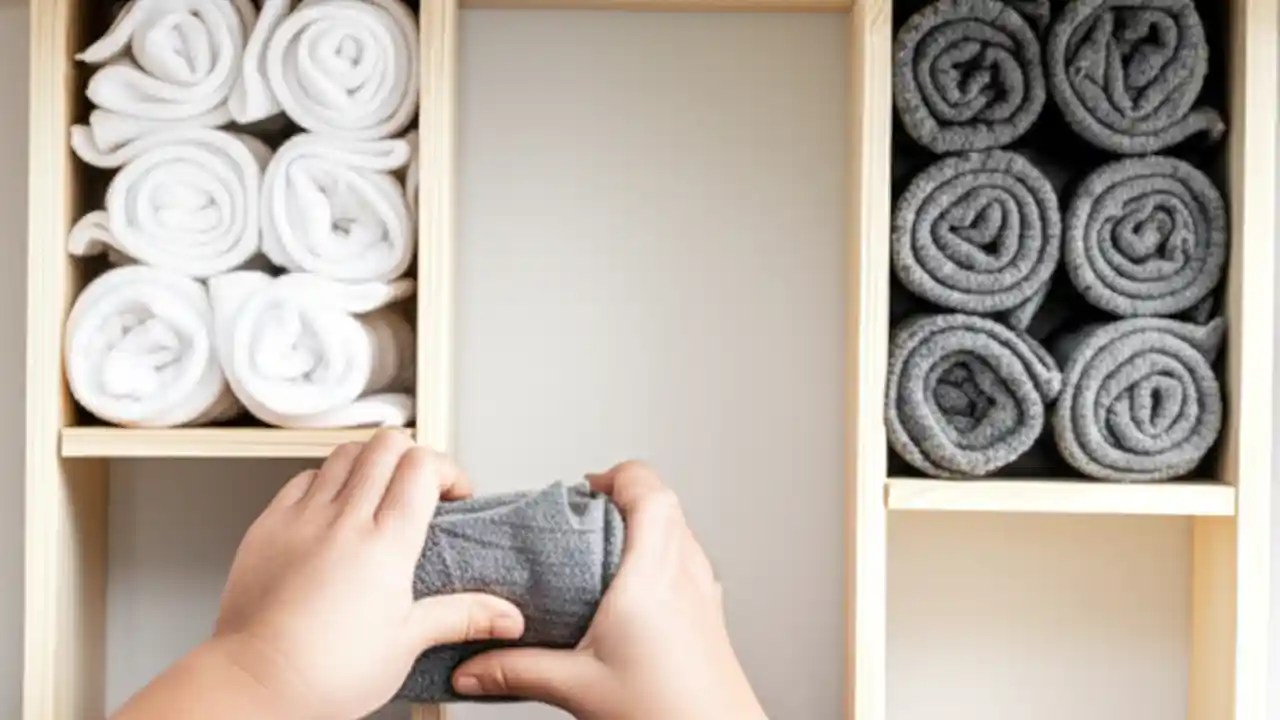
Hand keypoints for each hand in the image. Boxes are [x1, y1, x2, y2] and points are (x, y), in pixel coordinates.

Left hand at [114, 430, 524, 719]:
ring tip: (380, 489)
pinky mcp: (268, 526)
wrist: (253, 686)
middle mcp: (344, 520)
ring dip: (371, 460)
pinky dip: (326, 479)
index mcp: (386, 544)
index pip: (422, 466)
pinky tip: (333, 506)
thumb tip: (508, 617)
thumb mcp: (406, 644)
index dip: (447, 469)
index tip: (454, 494)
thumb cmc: (325, 673)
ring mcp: (302, 518)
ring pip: (344, 454)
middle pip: (386, 446)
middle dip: (413, 455)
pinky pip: (302, 479)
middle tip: (420, 484)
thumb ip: (461, 616)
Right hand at [451, 462, 766, 719]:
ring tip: (607, 552)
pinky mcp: (711, 617)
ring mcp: (704, 594)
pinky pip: (689, 564)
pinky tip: (635, 598)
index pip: (648, 490)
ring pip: (681, 531)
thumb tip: (474, 668)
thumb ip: (518, 671)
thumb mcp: (578, 689)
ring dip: (646, 527)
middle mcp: (686, 574)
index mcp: (653, 575)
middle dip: (624, 499)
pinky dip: (662, 559)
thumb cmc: (670, 712)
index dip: (617, 476)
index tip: (586, 487)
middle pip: (666, 503)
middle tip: (588, 516)